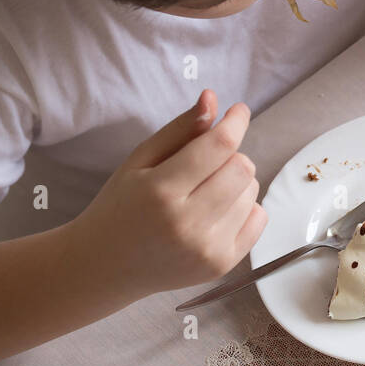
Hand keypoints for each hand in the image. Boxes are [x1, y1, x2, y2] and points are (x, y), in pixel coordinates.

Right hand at [70, 89, 266, 297]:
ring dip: (236, 182)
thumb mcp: (139, 161)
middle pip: (242, 167)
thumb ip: (179, 129)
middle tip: (208, 160)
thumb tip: (213, 98)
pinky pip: (259, 217)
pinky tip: (217, 211)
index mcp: (160, 192)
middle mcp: (187, 224)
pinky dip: (245, 207)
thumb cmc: (121, 205)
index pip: (219, 146)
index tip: (238, 110)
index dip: (235, 122)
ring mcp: (207, 249)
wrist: (105, 267)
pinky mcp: (221, 265)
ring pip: (252, 191)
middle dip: (231, 154)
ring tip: (205, 191)